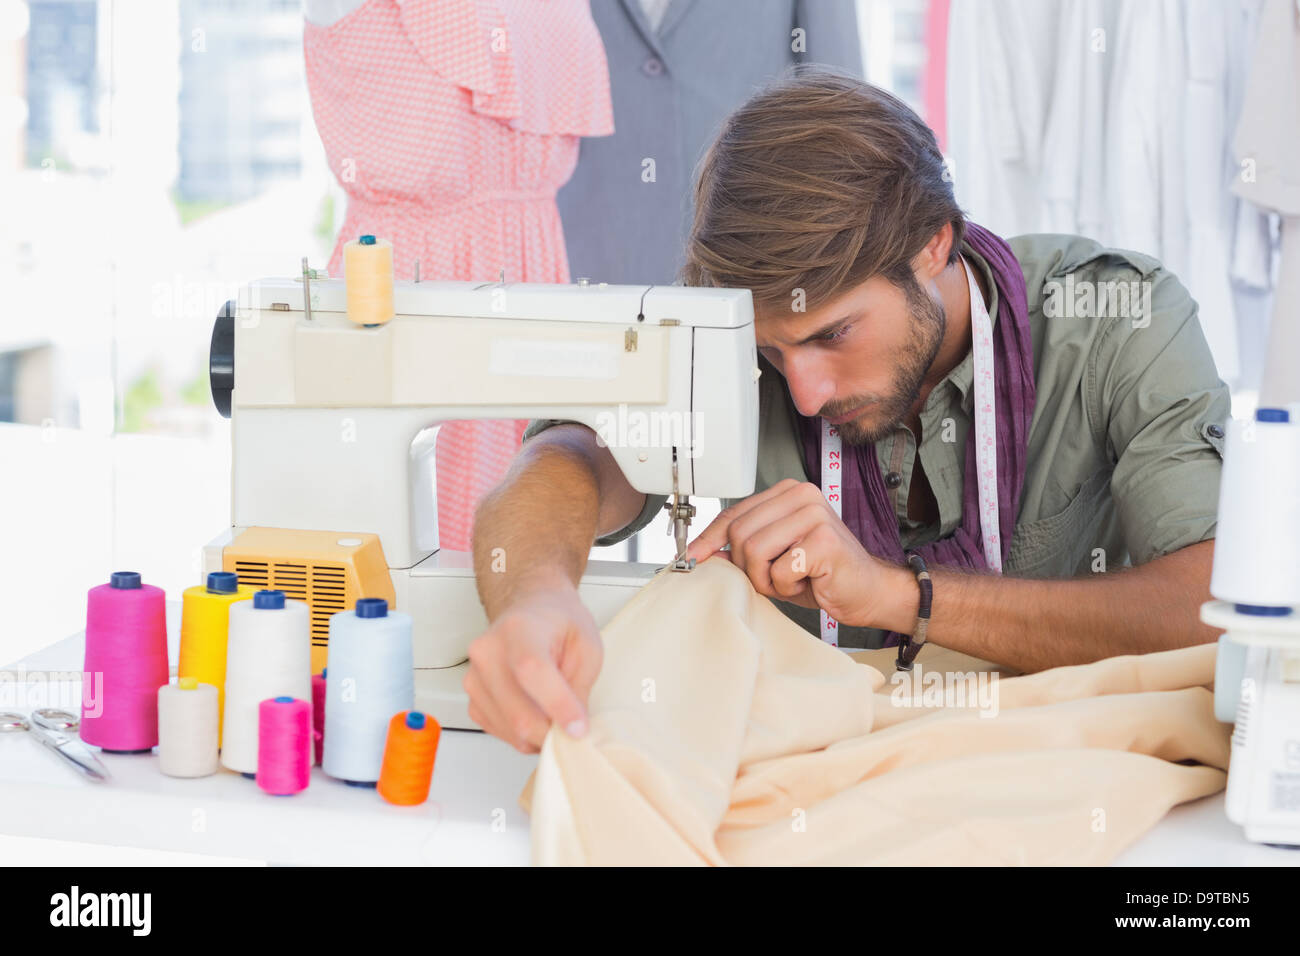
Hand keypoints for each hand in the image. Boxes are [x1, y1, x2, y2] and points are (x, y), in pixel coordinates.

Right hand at [463, 579, 602, 753]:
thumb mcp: (587, 647)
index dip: (557, 705)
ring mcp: (475, 675)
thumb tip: (571, 729)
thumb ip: (579, 688)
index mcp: (519, 629)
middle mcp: (488, 651)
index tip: (578, 728)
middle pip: (517, 712)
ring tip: (555, 715)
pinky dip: (521, 734)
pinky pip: (498, 730)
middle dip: (551, 732)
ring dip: (537, 735)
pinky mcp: (472, 696)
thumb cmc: (559, 624)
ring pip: (509, 728)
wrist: (533, 610)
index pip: (532, 672)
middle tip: (572, 730)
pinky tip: (536, 714)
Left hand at [683, 478, 899, 628]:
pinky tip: (807, 581)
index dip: (709, 537)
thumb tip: (705, 550)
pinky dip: (786, 586)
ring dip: (765, 579)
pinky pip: (779, 569)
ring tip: (788, 580)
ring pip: (755, 551)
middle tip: (770, 579)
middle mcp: (800, 495)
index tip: (692, 555)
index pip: (734, 512)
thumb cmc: (820, 575)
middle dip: (747, 567)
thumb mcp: (773, 559)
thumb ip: (743, 549)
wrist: (865, 591)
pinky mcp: (824, 539)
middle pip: (740, 533)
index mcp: (786, 493)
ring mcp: (814, 514)